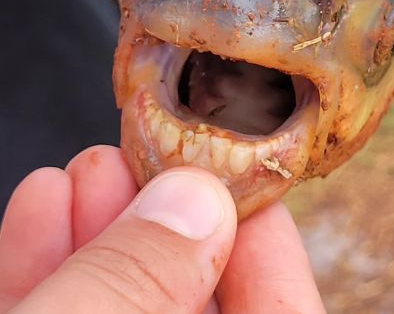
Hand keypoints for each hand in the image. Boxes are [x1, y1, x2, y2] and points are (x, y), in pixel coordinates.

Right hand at [0, 146, 323, 312]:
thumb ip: (141, 277)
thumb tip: (196, 202)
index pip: (286, 313)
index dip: (263, 239)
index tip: (234, 177)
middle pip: (200, 303)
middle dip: (168, 223)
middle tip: (148, 160)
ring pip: (127, 310)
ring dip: (104, 237)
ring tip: (88, 171)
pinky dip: (52, 277)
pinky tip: (42, 210)